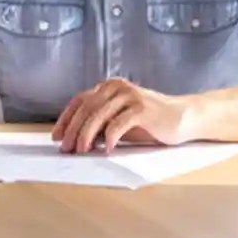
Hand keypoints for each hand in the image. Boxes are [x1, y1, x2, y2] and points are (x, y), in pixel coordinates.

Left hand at [52, 78, 194, 153]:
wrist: (182, 117)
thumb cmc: (149, 121)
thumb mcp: (120, 120)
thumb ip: (101, 123)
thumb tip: (75, 139)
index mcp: (109, 87)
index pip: (80, 101)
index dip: (66, 119)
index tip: (56, 136)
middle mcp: (117, 87)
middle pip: (87, 108)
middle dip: (73, 130)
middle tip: (66, 148)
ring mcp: (130, 95)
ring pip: (99, 115)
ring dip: (87, 135)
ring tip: (82, 151)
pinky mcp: (142, 108)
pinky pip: (119, 123)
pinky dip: (110, 138)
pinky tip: (108, 150)